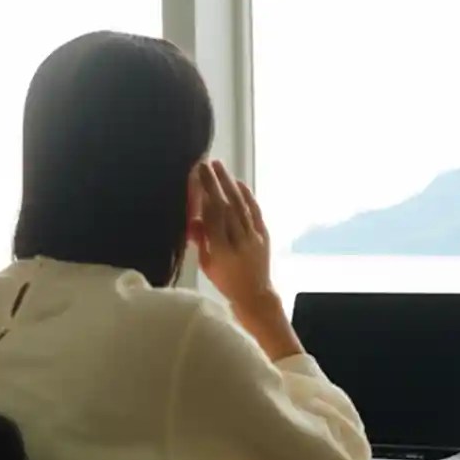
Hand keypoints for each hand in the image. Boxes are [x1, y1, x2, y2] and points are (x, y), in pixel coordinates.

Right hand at [191, 160, 303, 359]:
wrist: (256, 295)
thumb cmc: (226, 281)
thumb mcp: (207, 264)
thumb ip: (202, 240)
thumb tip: (194, 218)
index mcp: (222, 251)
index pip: (212, 217)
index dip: (205, 196)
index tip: (197, 178)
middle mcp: (239, 242)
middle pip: (226, 208)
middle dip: (215, 184)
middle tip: (205, 164)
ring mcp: (254, 238)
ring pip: (241, 207)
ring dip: (230, 185)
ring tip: (219, 166)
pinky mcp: (265, 236)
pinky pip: (255, 213)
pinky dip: (247, 197)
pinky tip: (238, 183)